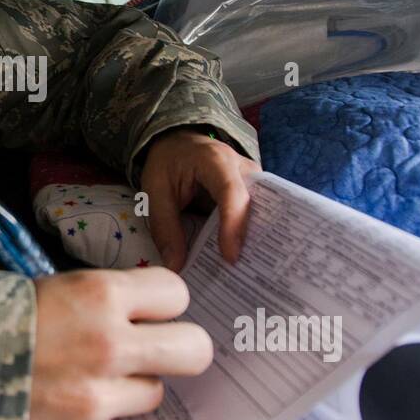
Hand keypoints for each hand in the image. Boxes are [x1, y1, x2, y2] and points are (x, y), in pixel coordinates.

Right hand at [20, 267, 212, 419]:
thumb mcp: (51, 287)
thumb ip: (102, 300)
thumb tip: (142, 310)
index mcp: (100, 295)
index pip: (177, 294)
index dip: (164, 303)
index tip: (151, 310)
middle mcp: (109, 344)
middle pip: (195, 349)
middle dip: (179, 348)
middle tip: (156, 349)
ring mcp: (99, 394)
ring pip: (156, 392)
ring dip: (130, 386)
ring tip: (89, 375)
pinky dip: (95, 413)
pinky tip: (61, 398)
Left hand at [140, 128, 260, 271]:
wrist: (179, 142)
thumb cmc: (168, 163)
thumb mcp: (155, 190)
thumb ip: (164, 226)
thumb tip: (177, 267)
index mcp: (216, 161)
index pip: (232, 194)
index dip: (234, 226)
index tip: (230, 258)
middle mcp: (244, 169)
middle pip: (257, 207)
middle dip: (255, 240)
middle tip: (252, 277)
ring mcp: (254, 181)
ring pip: (264, 214)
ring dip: (258, 243)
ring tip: (252, 276)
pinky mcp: (256, 193)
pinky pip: (259, 217)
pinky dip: (253, 239)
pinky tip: (248, 264)